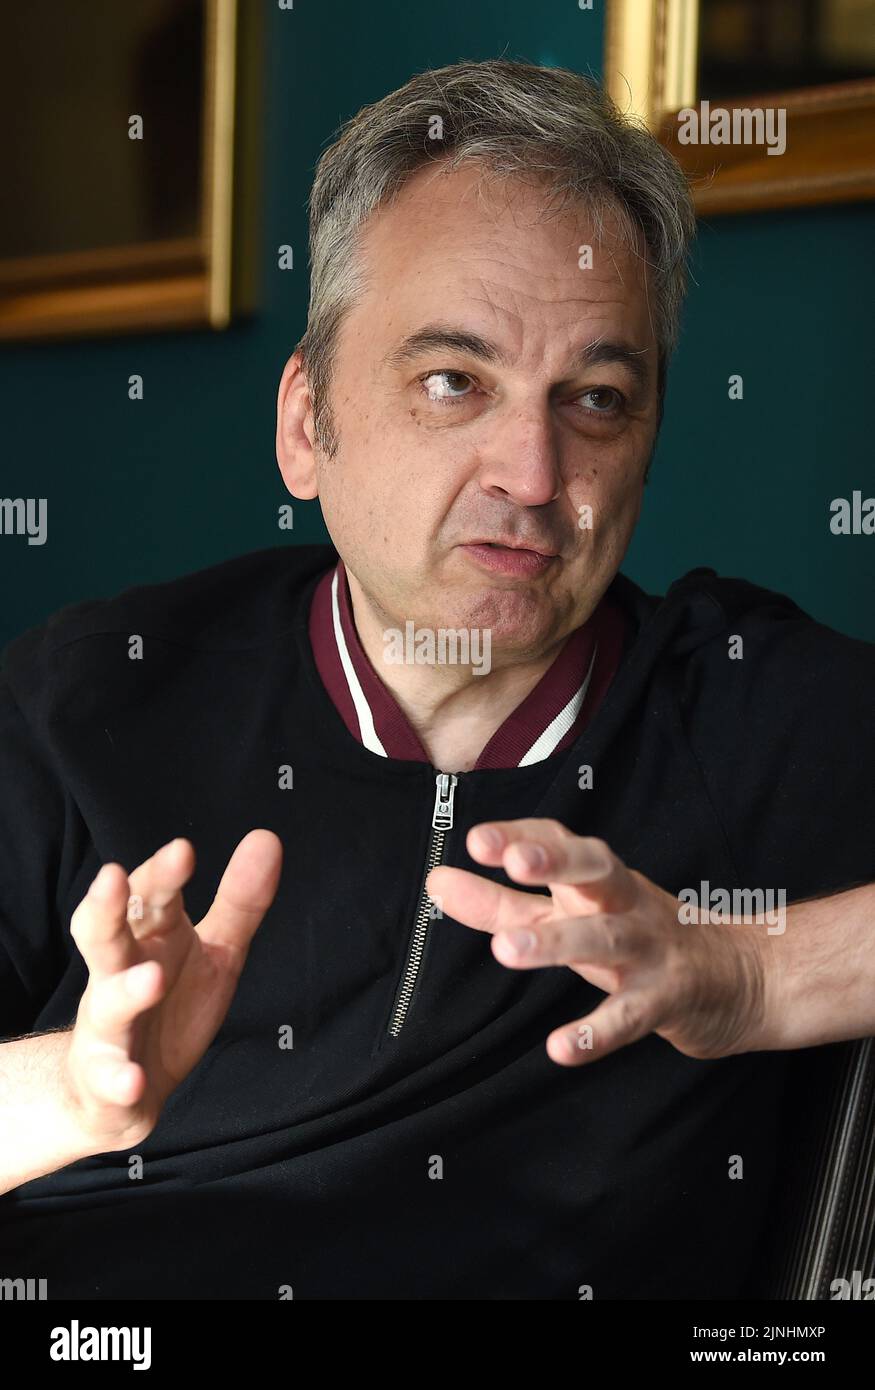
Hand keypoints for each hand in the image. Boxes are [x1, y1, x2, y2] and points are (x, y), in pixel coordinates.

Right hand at [62, 830, 281, 1152]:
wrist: (121, 1089)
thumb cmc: (170, 1004)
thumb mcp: (216, 951)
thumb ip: (240, 900)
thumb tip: (268, 837)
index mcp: (147, 938)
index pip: (148, 896)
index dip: (161, 873)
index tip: (183, 851)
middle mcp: (118, 974)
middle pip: (105, 936)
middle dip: (105, 908)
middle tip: (112, 877)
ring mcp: (109, 1027)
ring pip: (108, 1004)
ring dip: (125, 990)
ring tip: (150, 979)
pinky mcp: (108, 1079)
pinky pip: (108, 1079)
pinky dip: (118, 1079)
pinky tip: (134, 1079)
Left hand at [427, 819, 766, 1065]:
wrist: (743, 977)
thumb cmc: (638, 937)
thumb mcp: (571, 915)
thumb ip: (501, 902)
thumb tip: (437, 880)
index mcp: (599, 879)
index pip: (562, 841)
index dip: (523, 835)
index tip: (477, 840)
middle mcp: (624, 903)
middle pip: (594, 870)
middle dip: (555, 861)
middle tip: (511, 862)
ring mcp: (649, 949)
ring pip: (607, 938)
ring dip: (558, 942)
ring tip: (505, 950)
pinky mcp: (667, 1000)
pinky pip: (631, 1016)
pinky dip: (598, 1032)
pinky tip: (561, 1048)